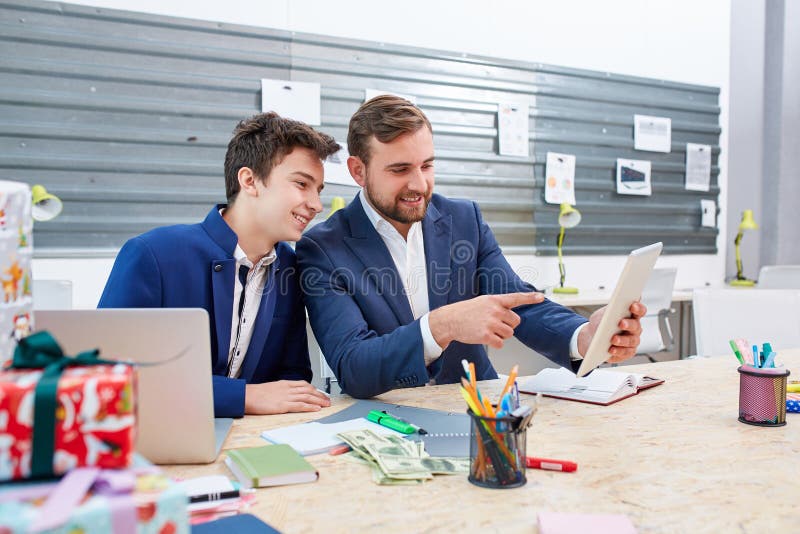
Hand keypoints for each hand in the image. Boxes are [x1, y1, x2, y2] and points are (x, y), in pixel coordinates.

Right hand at [244, 380, 330, 414]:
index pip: (304, 384)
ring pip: (307, 397)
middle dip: (320, 395)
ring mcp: (286, 397)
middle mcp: (287, 389)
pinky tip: (316, 409)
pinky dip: (310, 407)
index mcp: (284, 384)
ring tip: (326, 405)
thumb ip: (281, 390)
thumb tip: (287, 395)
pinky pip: (300, 405)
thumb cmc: (255, 394)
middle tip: (327, 400)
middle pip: (308, 390)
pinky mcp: (283, 405)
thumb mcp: (271, 388)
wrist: (246, 395)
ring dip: (318, 401)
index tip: (320, 393)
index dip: (314, 389)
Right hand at [429, 291, 544, 348]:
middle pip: (516, 322)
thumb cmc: (466, 312)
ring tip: (488, 330)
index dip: (530, 298)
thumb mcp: (483, 302)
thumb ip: (498, 306)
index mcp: (495, 300)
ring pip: (509, 334)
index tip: (541, 297)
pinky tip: (485, 337)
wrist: (450, 320)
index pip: (516, 298)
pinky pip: (501, 343)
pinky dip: (495, 343)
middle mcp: (495, 310)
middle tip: (494, 324)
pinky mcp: (486, 336)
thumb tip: (513, 317)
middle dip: (508, 325)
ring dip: (501, 335)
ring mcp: (491, 323)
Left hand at [577, 302, 646, 362]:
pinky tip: (611, 349)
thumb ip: (609, 310)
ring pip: (632, 341)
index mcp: (631, 315)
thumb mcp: (603, 313)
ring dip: (623, 340)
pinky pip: (625, 352)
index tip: (632, 306)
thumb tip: (611, 310)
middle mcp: (634, 328)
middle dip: (629, 324)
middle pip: (636, 326)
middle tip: (621, 323)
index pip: (639, 310)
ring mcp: (632, 341)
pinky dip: (618, 351)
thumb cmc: (600, 322)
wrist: (591, 336)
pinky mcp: (627, 352)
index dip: (638, 308)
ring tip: (613, 339)